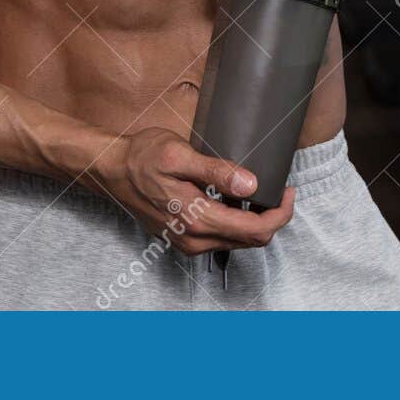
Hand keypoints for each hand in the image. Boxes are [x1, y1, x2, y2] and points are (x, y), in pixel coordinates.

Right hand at [101, 128, 295, 254]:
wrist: (111, 171)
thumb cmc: (142, 158)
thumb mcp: (180, 156)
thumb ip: (217, 172)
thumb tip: (251, 184)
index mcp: (198, 220)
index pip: (256, 230)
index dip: (281, 213)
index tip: (288, 190)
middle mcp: (195, 240)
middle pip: (252, 241)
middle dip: (272, 217)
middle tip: (280, 189)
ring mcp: (188, 243)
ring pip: (238, 242)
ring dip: (256, 221)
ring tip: (261, 192)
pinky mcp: (184, 240)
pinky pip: (222, 238)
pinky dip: (238, 223)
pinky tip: (236, 200)